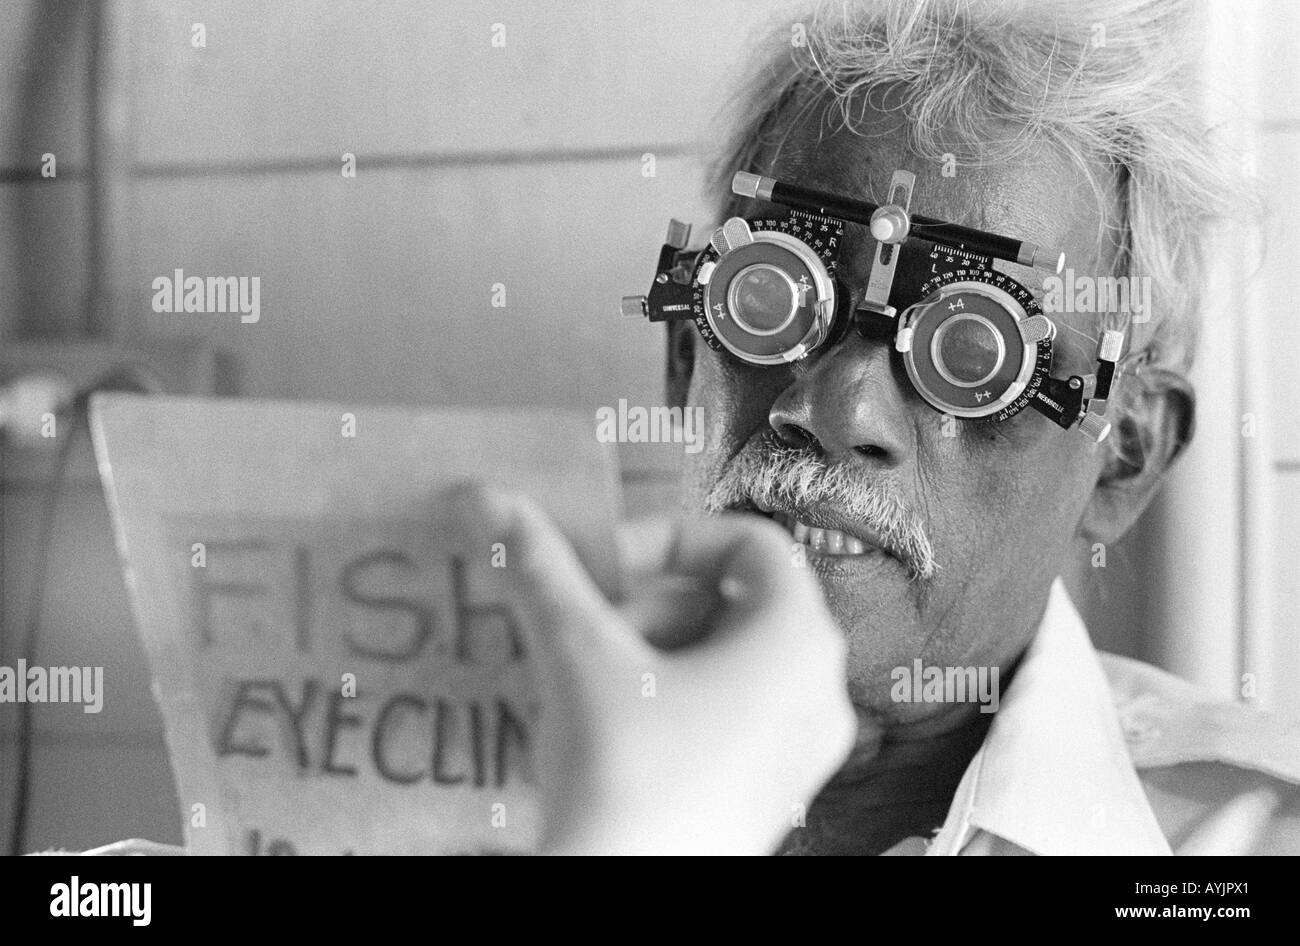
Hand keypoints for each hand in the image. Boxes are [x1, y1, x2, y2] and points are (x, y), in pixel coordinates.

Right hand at [432, 483, 855, 854]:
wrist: (624, 902)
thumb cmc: (628, 784)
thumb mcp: (580, 657)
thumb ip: (541, 569)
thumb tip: (492, 499)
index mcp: (798, 643)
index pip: (752, 544)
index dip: (671, 540)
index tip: (608, 570)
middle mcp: (817, 692)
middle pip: (734, 602)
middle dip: (648, 603)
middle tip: (589, 632)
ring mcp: (799, 749)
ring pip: (725, 660)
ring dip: (651, 652)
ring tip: (593, 685)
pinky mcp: (770, 791)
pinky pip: (727, 713)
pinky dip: (668, 700)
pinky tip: (613, 729)